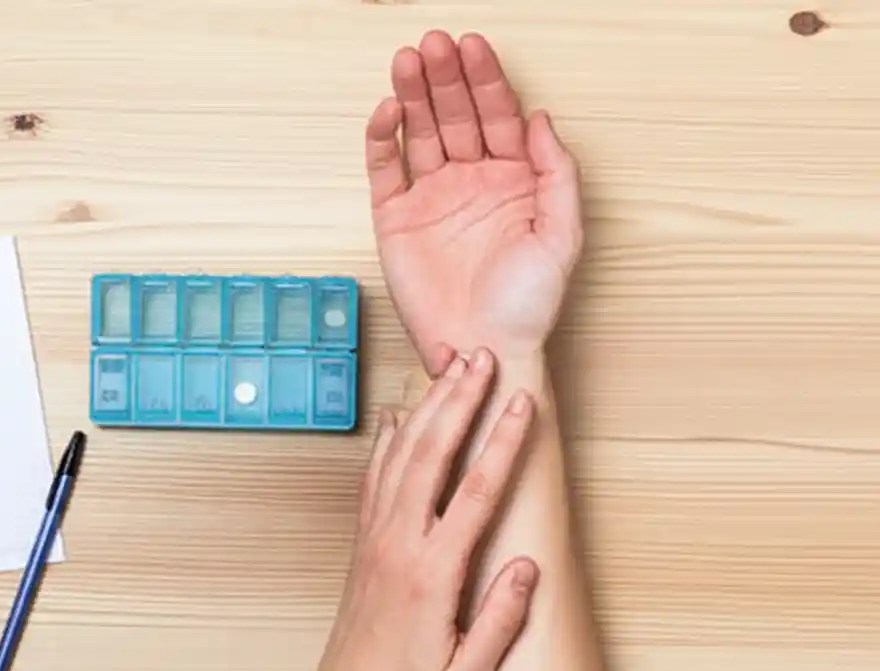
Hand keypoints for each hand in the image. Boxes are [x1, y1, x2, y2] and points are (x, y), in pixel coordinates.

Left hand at [284, 349, 538, 670]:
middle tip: (479, 355)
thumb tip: (526, 564)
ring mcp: (375, 538)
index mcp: (432, 573)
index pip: (475, 491)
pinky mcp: (363, 543)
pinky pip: (374, 477)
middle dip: (457, 399)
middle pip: (430, 453)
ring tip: (447, 367)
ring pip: (398, 455)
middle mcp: (398, 543)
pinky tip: (398, 416)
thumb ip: (501, 618)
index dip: (501, 441)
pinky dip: (388, 440)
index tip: (520, 401)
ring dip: (425, 407)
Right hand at [365, 31, 582, 373]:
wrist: (483, 349)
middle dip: (445, 78)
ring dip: (413, 96)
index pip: (498, 116)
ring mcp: (433, 198)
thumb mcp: (563, 235)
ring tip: (406, 63)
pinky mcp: (397, 220)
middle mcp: (472, 182)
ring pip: (420, 133)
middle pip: (456, 115)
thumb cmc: (527, 306)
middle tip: (433, 45)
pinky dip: (383, 140)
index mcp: (515, 181)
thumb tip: (540, 119)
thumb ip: (557, 173)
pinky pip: (386, 170)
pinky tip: (387, 113)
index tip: (473, 48)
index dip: (486, 80)